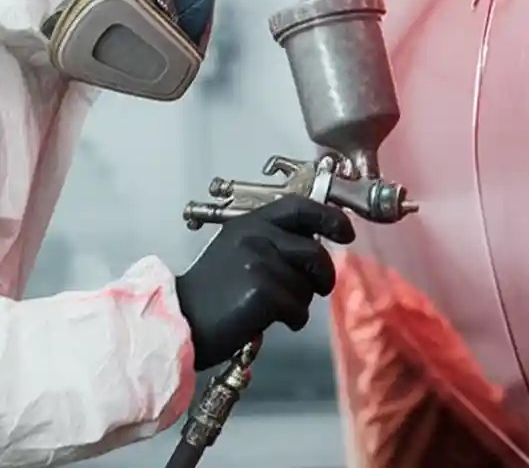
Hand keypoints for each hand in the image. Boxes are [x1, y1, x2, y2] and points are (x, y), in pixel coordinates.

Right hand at [175, 194, 354, 369]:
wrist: (182, 320)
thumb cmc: (212, 291)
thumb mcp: (237, 249)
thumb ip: (272, 240)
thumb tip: (315, 244)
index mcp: (250, 222)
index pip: (300, 207)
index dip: (330, 217)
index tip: (346, 232)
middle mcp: (256, 236)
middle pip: (315, 251)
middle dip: (323, 274)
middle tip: (320, 287)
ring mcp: (260, 263)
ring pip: (307, 284)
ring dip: (299, 302)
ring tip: (275, 307)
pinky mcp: (264, 292)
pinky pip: (298, 308)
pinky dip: (292, 320)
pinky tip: (268, 321)